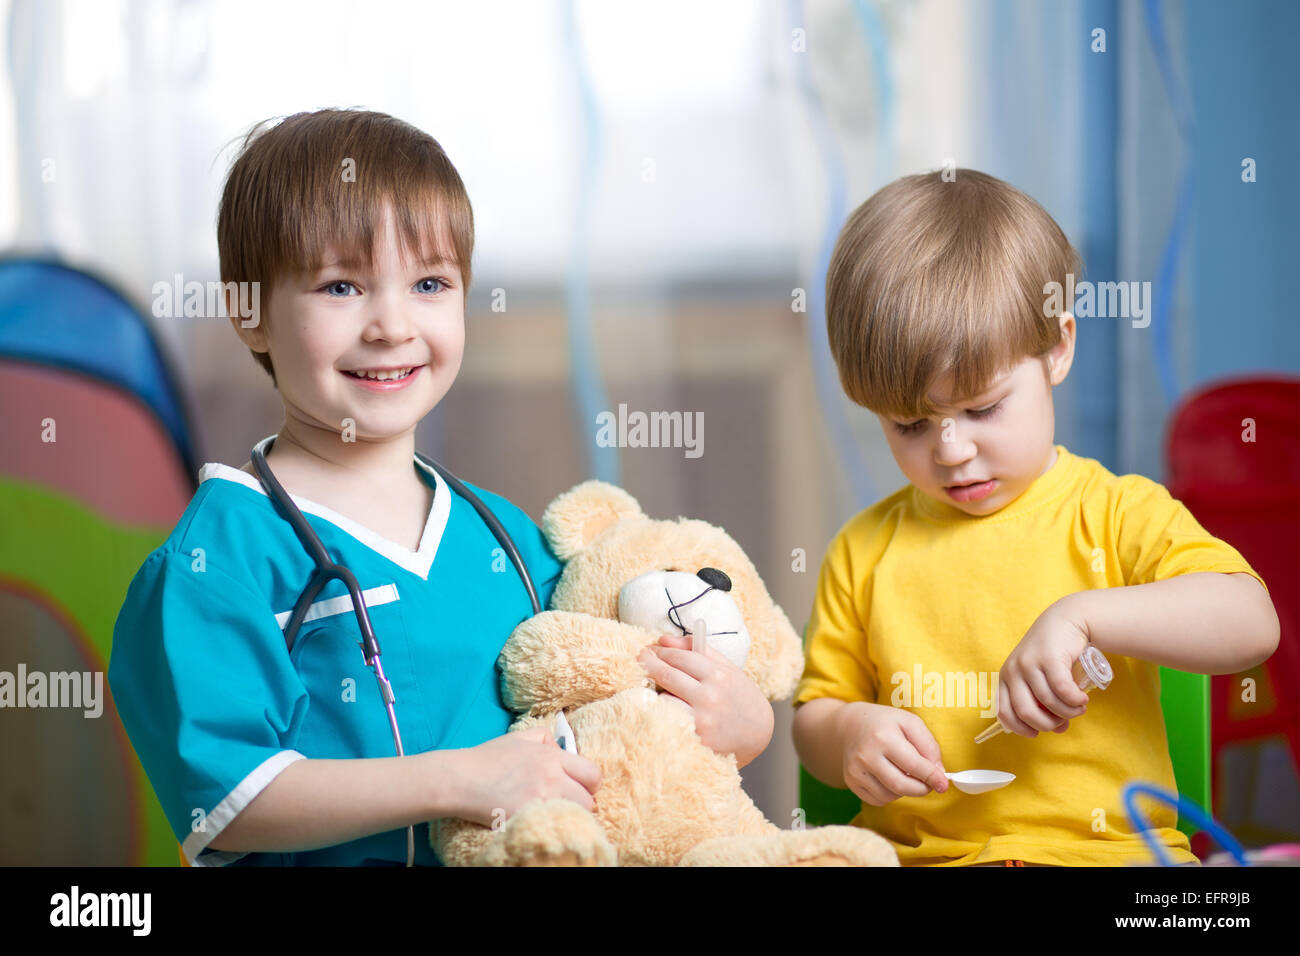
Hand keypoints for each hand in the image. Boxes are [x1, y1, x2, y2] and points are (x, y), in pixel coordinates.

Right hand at [451, 726, 601, 825]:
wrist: (460, 779)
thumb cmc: (486, 759)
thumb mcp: (517, 738)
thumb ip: (544, 738)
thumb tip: (560, 748)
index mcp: (551, 756)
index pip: (593, 774)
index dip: (589, 785)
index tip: (579, 789)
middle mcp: (552, 777)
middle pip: (588, 800)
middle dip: (581, 804)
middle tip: (566, 806)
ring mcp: (541, 799)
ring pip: (575, 816)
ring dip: (568, 817)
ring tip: (553, 815)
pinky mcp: (529, 817)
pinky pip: (555, 827)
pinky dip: (552, 827)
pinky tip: (541, 824)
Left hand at [637, 634, 773, 766]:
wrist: (758, 733)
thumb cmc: (739, 696)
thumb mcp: (726, 667)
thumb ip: (697, 649)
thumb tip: (663, 639)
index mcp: (719, 675)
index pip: (680, 657)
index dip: (661, 652)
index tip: (652, 649)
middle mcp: (710, 697)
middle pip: (667, 675)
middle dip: (648, 664)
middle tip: (641, 658)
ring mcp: (702, 721)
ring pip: (663, 700)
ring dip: (656, 692)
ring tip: (656, 688)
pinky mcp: (696, 740)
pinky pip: (668, 721)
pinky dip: (663, 713)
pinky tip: (663, 708)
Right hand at [838, 701, 947, 804]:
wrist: (849, 725)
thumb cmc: (884, 723)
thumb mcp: (910, 722)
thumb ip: (929, 746)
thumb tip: (939, 774)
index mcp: (883, 738)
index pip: (914, 766)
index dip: (933, 777)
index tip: (944, 784)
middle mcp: (866, 756)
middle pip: (901, 786)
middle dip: (921, 789)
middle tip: (929, 784)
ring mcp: (855, 771)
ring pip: (890, 796)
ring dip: (905, 791)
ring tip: (906, 775)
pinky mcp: (851, 781)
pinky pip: (877, 800)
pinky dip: (890, 794)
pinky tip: (891, 778)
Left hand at [996, 601, 1091, 736]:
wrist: (1066, 620)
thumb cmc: (1053, 655)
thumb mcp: (1041, 679)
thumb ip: (1045, 703)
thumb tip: (1058, 729)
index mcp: (1005, 678)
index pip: (1004, 713)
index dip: (1021, 728)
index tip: (1037, 733)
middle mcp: (1013, 670)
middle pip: (1026, 712)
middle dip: (1048, 724)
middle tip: (1064, 721)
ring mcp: (1029, 663)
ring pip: (1047, 702)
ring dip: (1068, 712)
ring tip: (1079, 708)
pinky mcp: (1048, 658)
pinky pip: (1061, 690)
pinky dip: (1074, 700)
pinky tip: (1082, 700)